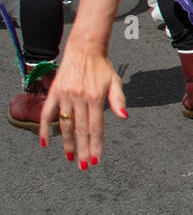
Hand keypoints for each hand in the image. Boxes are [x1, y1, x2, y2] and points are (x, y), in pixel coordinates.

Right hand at [39, 44, 126, 165]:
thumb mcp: (115, 82)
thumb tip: (125, 118)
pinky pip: (48, 113)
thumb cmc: (102, 67)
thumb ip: (119, 101)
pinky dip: (45, 127)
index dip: (96, 145)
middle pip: (81, 130)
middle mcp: (80, 98)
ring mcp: (66, 96)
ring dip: (67, 143)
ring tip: (69, 157)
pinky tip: (45, 142)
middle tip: (83, 166)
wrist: (84, 48)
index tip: (95, 160)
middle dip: (82, 150)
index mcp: (95, 98)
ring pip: (66, 124)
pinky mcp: (55, 92)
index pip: (96, 128)